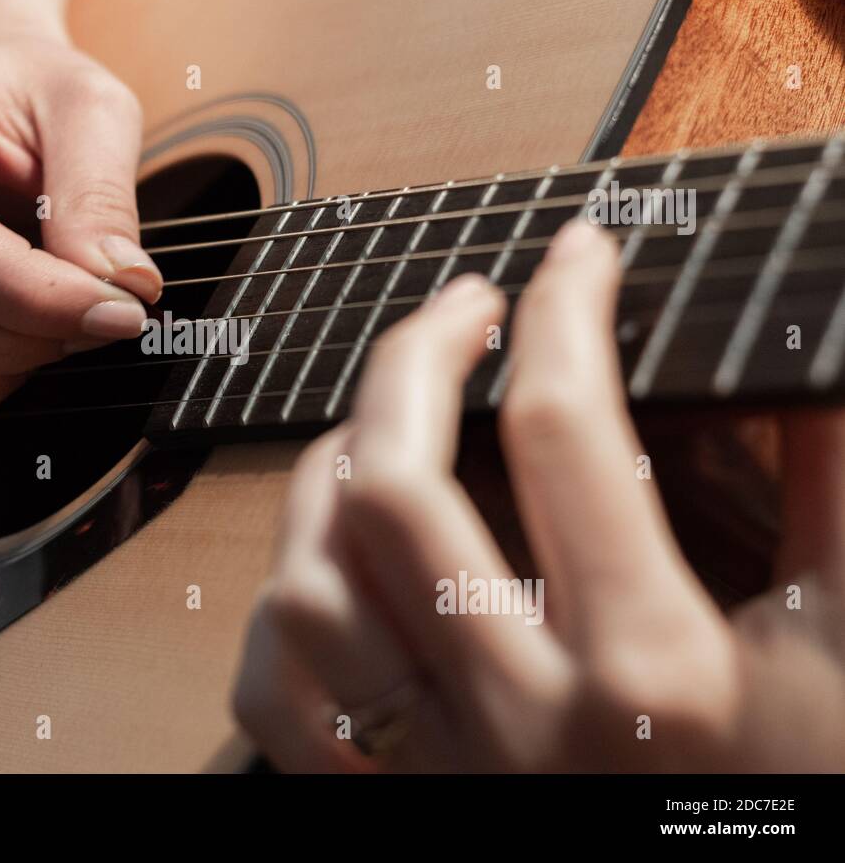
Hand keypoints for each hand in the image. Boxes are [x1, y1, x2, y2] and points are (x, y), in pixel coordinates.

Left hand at [234, 220, 844, 771]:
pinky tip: (329, 557)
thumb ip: (830, 499)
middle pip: (396, 489)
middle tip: (462, 305)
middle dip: (416, 359)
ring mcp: (433, 770)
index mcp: (650, 672)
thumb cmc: (786, 792)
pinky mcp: (378, 806)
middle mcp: (520, 720)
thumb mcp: (842, 652)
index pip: (568, 437)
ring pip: (310, 580)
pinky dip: (284, 600)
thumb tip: (800, 369)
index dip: (567, 311)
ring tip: (388, 421)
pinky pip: (274, 693)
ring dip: (333, 470)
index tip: (578, 255)